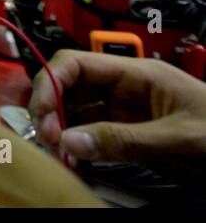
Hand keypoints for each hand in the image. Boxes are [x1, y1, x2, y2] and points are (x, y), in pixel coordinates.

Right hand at [30, 50, 205, 163]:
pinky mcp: (130, 134)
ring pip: (76, 112)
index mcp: (138, 74)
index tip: (42, 114)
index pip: (77, 63)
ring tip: (58, 154)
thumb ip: (125, 140)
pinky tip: (73, 159)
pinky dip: (76, 146)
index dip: (51, 83)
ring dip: (60, 130)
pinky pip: (92, 134)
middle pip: (70, 87)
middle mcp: (126, 88)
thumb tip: (69, 142)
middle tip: (48, 140)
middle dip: (50, 109)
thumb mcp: (180, 137)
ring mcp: (126, 112)